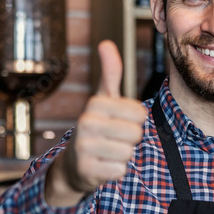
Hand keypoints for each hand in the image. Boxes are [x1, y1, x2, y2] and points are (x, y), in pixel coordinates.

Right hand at [50, 41, 147, 202]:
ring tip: (107, 151)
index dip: (135, 121)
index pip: (140, 113)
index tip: (119, 122)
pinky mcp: (87, 170)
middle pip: (136, 133)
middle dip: (130, 139)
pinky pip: (120, 170)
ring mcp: (84, 147)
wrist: (73, 164)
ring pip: (128, 152)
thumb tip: (106, 43)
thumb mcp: (103, 100)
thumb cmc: (96, 127)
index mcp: (95, 104)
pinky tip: (102, 165)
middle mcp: (86, 123)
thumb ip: (110, 73)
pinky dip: (115, 170)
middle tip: (113, 139)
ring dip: (122, 155)